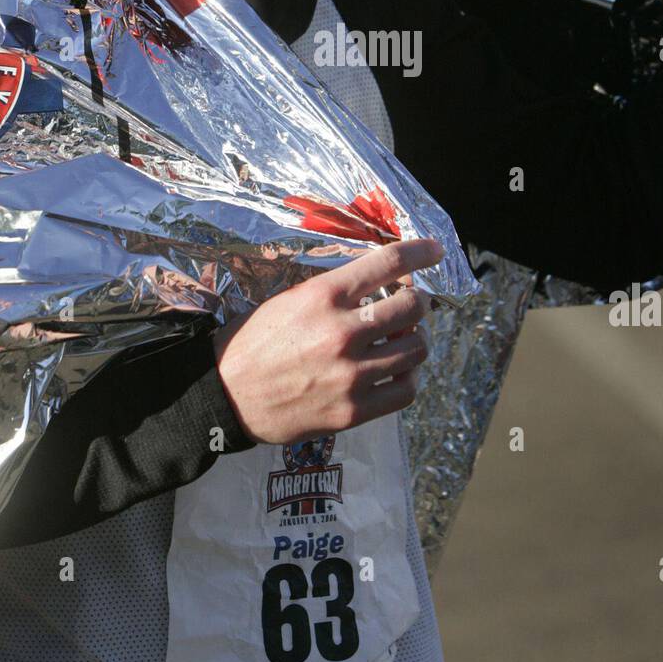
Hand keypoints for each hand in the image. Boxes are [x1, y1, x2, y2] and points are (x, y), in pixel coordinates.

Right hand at [211, 237, 443, 445]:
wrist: (226, 393)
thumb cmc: (257, 340)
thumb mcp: (292, 298)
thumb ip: (337, 290)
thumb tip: (383, 283)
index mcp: (324, 295)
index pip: (388, 263)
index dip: (420, 253)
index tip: (435, 251)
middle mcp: (342, 331)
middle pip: (413, 307)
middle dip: (420, 301)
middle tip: (412, 303)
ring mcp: (350, 374)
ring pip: (416, 349)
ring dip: (417, 338)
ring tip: (404, 338)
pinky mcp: (353, 410)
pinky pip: (406, 390)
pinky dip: (410, 376)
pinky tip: (398, 370)